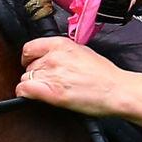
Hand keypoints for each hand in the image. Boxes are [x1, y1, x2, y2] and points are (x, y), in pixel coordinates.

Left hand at [16, 37, 141, 125]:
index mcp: (61, 44)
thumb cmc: (104, 75)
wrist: (117, 90)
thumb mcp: (82, 52)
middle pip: (29, 67)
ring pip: (26, 79)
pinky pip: (24, 90)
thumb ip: (63, 53)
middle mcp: (54, 57)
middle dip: (35, 75)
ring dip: (34, 86)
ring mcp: (52, 74)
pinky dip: (24, 94)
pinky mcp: (52, 92)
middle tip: (50, 82)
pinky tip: (31, 97)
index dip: (29, 59)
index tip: (32, 64)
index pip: (30, 48)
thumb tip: (50, 58)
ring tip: (51, 91)